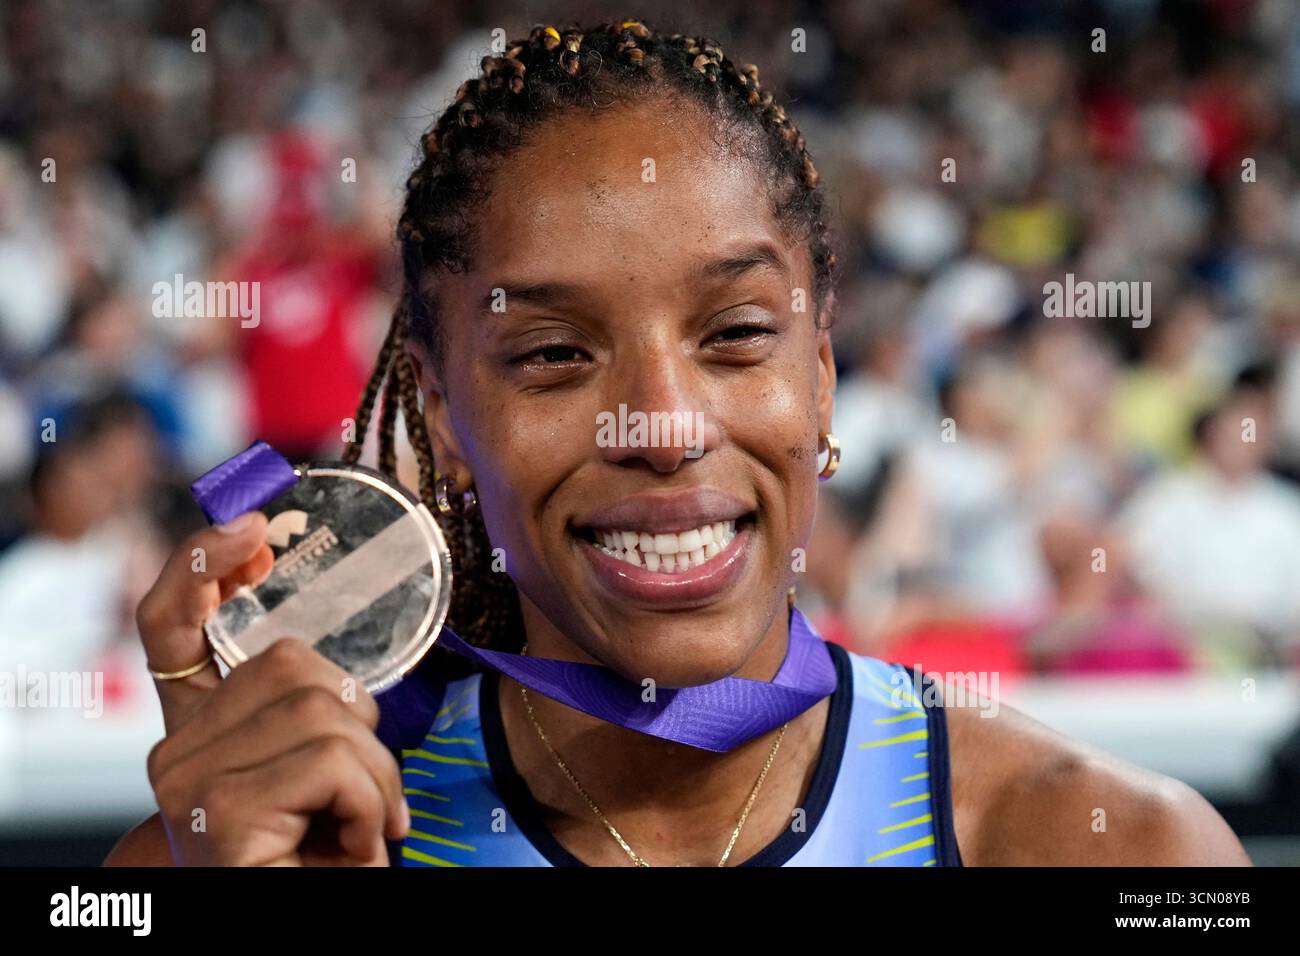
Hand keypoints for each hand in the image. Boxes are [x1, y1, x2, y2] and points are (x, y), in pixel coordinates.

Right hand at [135, 513, 407, 864]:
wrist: (293, 926)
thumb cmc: (314, 858)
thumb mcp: (317, 773)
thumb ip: (311, 713)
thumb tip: (340, 666)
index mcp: (194, 731)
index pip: (169, 625)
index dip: (200, 564)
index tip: (249, 526)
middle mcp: (173, 751)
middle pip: (297, 666)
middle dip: (363, 726)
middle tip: (364, 796)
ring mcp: (189, 780)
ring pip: (328, 711)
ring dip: (378, 773)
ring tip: (362, 827)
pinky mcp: (222, 809)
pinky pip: (336, 760)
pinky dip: (374, 802)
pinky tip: (357, 846)